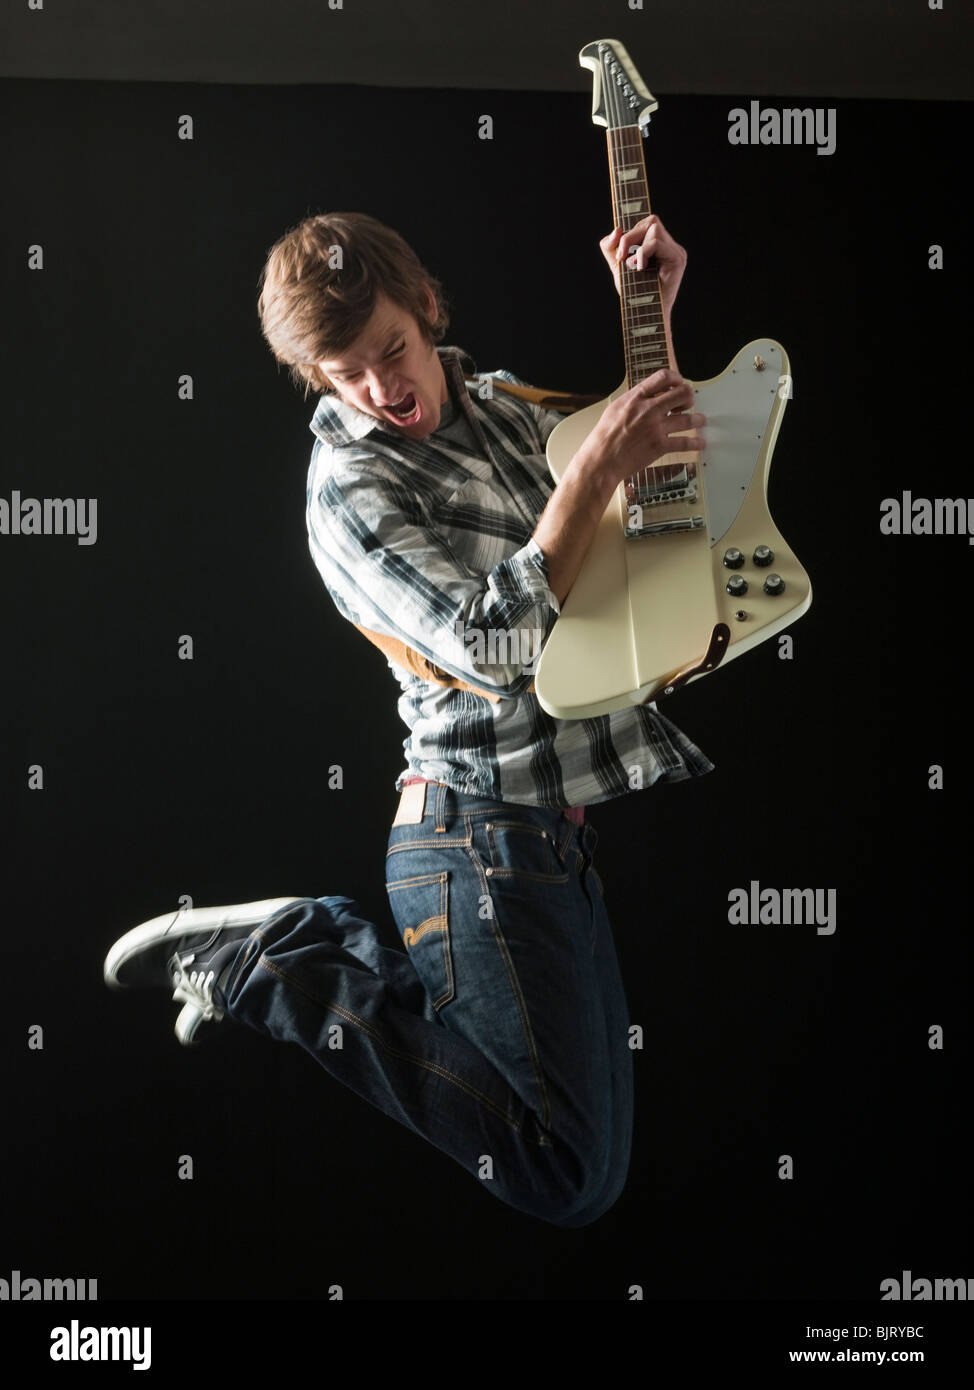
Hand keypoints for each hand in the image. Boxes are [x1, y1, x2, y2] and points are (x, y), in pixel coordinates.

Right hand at [581, 369, 705, 490]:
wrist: (601, 460)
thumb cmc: (604, 438)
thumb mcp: (615, 409)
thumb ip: (634, 400)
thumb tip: (648, 395)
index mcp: (636, 398)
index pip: (663, 377)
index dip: (676, 378)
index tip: (679, 384)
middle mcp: (648, 410)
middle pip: (682, 394)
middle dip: (689, 397)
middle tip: (688, 403)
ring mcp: (655, 428)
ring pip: (688, 418)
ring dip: (697, 419)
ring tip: (699, 421)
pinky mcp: (660, 446)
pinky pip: (685, 443)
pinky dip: (695, 443)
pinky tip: (699, 443)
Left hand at [600, 215, 687, 319]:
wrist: (646, 316)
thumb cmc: (634, 295)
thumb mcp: (617, 267)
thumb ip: (611, 247)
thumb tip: (616, 229)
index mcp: (659, 247)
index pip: (647, 223)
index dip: (632, 227)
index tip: (621, 243)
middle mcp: (670, 247)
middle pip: (651, 220)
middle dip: (629, 236)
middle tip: (620, 257)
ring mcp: (676, 251)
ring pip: (654, 228)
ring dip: (635, 245)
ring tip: (632, 266)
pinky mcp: (677, 258)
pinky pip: (656, 242)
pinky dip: (642, 253)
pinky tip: (639, 268)